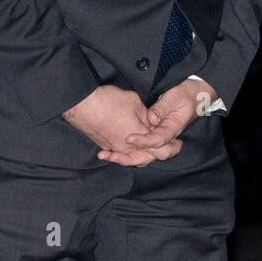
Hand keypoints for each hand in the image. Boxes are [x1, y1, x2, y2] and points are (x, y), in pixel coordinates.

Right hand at [63, 84, 182, 166]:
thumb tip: (151, 121)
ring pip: (134, 158)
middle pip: (148, 158)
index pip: (161, 150)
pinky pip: (120, 154)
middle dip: (160, 153)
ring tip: (152, 148)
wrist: (83, 105)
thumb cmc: (110, 102)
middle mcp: (127, 148)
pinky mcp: (105, 146)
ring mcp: (115, 149)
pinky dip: (127, 153)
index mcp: (140, 137)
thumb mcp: (135, 104)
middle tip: (171, 147)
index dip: (171, 148)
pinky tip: (131, 148)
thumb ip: (147, 116)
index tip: (178, 143)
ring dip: (144, 154)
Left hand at [98, 78, 211, 165]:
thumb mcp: (175, 97)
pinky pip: (140, 148)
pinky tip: (111, 151)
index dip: (144, 141)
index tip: (129, 138)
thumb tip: (150, 119)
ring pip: (143, 154)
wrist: (195, 95)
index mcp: (173, 129)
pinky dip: (127, 151)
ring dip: (126, 157)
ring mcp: (159, 138)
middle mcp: (166, 137)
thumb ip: (161, 108)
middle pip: (150, 155)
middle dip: (131, 157)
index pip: (158, 140)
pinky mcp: (152, 135)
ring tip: (107, 155)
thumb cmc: (186, 94)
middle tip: (113, 156)